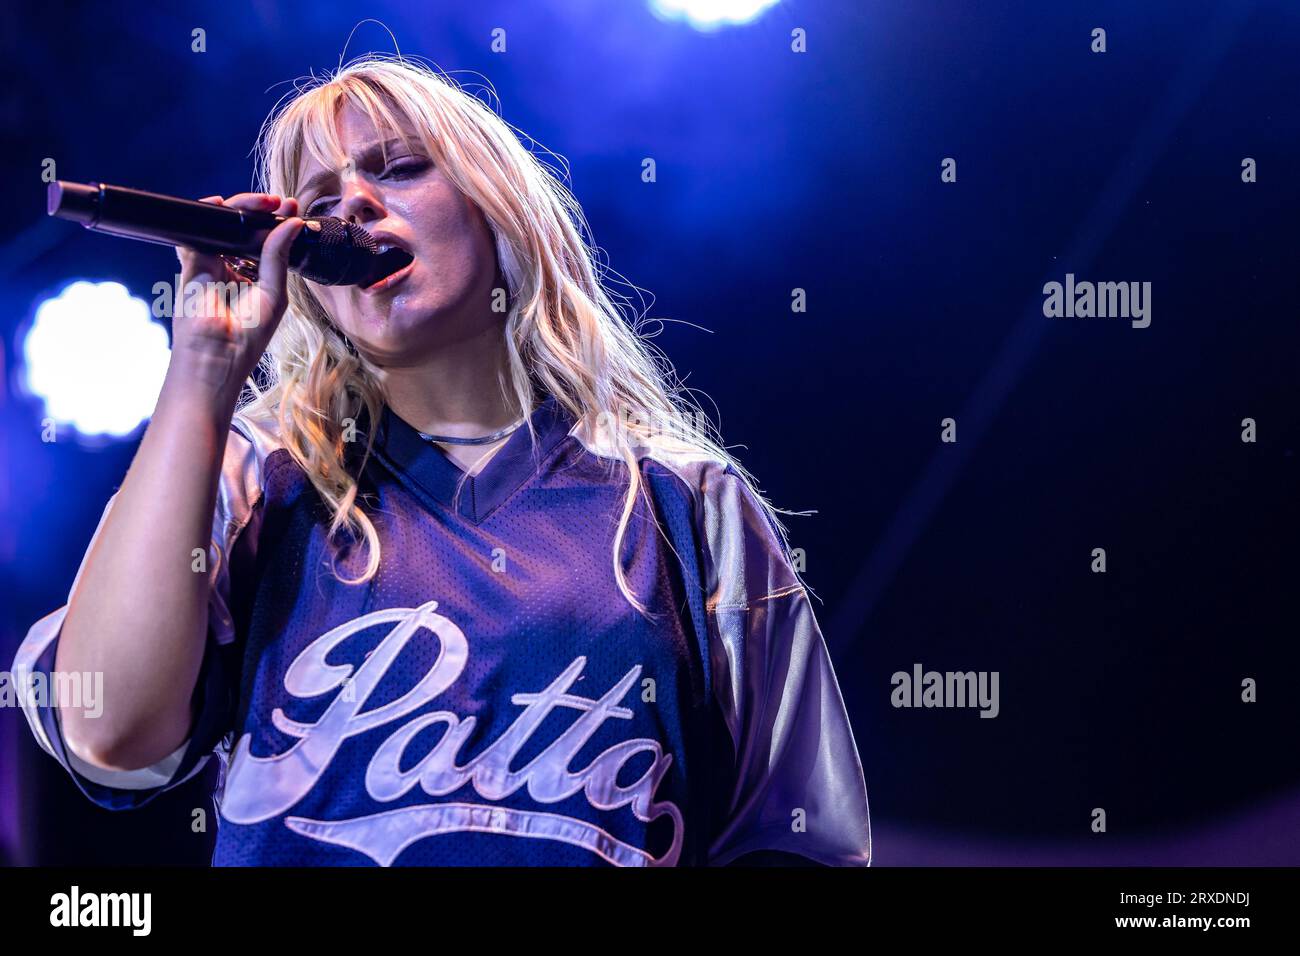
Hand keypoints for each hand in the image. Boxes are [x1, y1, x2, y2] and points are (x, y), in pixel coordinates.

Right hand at [168, 193, 303, 406]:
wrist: (214, 361)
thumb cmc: (246, 338)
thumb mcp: (273, 293)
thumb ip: (278, 257)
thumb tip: (293, 223)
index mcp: (254, 278)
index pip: (265, 243)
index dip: (277, 223)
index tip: (292, 206)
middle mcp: (232, 269)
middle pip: (244, 230)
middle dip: (261, 210)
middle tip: (279, 201)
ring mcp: (210, 266)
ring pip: (222, 227)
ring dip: (240, 208)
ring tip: (263, 202)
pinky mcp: (191, 266)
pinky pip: (196, 233)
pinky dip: (206, 216)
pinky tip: (221, 205)